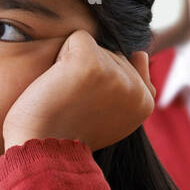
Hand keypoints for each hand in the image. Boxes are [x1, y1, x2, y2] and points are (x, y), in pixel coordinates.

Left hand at [2, 30, 155, 151]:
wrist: (45, 151)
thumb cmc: (70, 133)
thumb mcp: (113, 118)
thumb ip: (133, 87)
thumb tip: (142, 53)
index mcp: (145, 103)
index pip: (126, 66)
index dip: (100, 83)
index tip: (89, 108)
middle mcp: (136, 88)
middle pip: (111, 53)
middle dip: (88, 72)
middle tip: (75, 104)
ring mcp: (115, 74)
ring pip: (95, 46)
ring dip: (74, 66)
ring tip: (67, 96)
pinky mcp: (91, 63)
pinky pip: (78, 38)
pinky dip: (62, 55)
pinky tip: (59, 84)